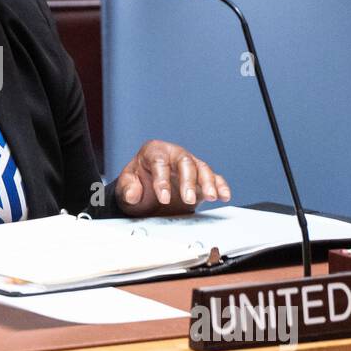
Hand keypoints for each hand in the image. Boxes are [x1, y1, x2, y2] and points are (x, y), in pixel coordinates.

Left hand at [115, 140, 230, 216]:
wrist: (146, 194)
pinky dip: (220, 186)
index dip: (162, 180)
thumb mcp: (126, 186)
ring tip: (211, 197)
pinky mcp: (200, 178)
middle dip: (188, 181)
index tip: (163, 198)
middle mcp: (174, 154)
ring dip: (208, 182)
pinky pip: (214, 178)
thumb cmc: (136, 184)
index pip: (160, 162)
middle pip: (185, 162)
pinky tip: (224, 195)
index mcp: (154, 151)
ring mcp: (189, 165)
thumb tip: (133, 193)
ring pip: (202, 168)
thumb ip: (127, 188)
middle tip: (187, 199)